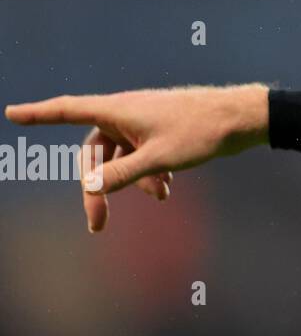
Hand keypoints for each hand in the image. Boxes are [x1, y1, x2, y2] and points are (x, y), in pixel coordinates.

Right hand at [4, 84, 269, 232]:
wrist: (241, 117)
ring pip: (121, 156)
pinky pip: (141, 153)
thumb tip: (90, 186)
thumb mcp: (159, 158)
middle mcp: (127, 112)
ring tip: (158, 197)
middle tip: (97, 225)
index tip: (12, 112)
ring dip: (129, 181)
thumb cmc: (201, 132)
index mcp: (120, 109)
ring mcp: (144, 120)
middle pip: (95, 151)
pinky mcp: (161, 128)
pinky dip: (148, 172)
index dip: (39, 113)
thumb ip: (123, 174)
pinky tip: (166, 189)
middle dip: (96, 187)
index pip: (69, 110)